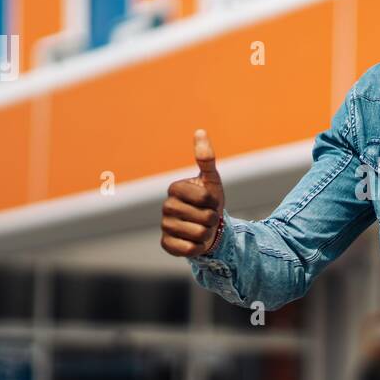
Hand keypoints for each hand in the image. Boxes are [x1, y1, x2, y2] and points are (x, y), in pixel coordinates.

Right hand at [160, 129, 226, 256]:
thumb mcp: (212, 180)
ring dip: (207, 234)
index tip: (210, 201)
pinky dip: (197, 248)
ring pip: (197, 234)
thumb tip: (200, 131)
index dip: (213, 202)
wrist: (208, 228)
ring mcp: (165, 225)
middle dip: (212, 219)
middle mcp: (166, 206)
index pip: (204, 197)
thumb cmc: (210, 201)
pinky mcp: (166, 244)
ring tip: (203, 229)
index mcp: (175, 189)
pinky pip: (187, 249)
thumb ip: (206, 158)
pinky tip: (195, 242)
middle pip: (202, 217)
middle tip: (208, 217)